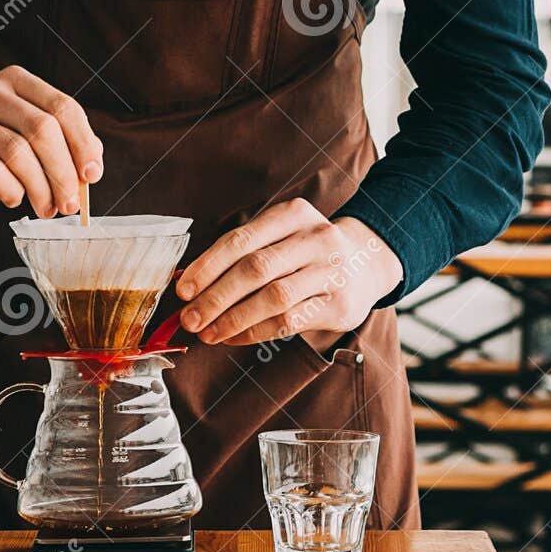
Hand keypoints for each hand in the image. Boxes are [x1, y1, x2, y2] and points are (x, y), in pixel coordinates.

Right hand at [0, 65, 102, 215]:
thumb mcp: (8, 129)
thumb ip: (49, 139)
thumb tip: (92, 165)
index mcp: (12, 81)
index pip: (63, 107)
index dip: (84, 143)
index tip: (92, 175)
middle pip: (45, 130)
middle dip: (65, 173)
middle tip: (70, 204)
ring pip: (21, 153)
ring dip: (42, 189)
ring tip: (47, 210)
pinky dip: (13, 192)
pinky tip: (14, 201)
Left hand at [175, 200, 402, 347]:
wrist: (367, 262)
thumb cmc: (307, 250)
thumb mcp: (281, 235)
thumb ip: (240, 253)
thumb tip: (188, 281)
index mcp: (294, 214)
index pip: (242, 239)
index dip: (208, 266)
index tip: (183, 290)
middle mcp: (316, 238)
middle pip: (255, 269)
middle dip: (215, 297)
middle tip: (190, 318)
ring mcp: (332, 271)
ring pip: (273, 298)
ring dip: (233, 319)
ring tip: (208, 332)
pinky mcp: (340, 305)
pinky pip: (289, 321)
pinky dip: (255, 332)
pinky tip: (234, 337)